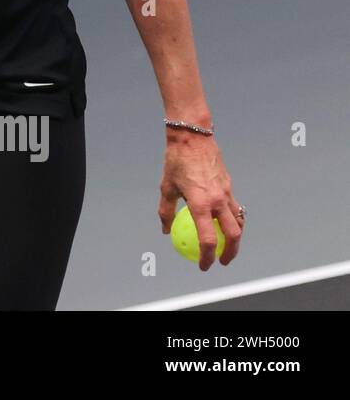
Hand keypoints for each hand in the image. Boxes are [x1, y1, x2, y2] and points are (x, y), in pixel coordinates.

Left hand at [158, 130, 242, 269]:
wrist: (193, 137)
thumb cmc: (176, 161)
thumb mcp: (166, 187)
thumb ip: (167, 211)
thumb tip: (166, 230)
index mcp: (200, 204)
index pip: (208, 239)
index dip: (207, 256)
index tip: (203, 266)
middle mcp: (218, 201)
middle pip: (233, 235)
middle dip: (231, 253)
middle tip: (222, 261)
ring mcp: (226, 193)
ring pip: (238, 222)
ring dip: (236, 238)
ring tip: (228, 246)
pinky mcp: (229, 186)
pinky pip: (236, 208)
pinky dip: (235, 220)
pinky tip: (226, 223)